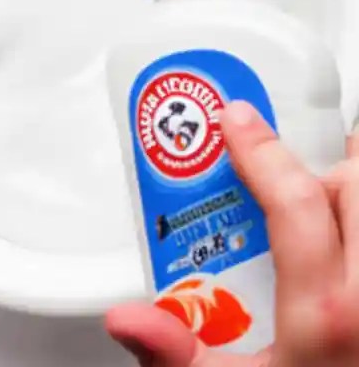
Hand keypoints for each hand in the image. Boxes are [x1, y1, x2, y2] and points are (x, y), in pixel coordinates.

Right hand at [107, 102, 358, 366]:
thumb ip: (174, 354)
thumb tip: (126, 319)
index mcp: (329, 314)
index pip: (298, 201)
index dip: (262, 148)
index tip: (235, 119)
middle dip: (325, 165)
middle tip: (288, 178)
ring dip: (356, 190)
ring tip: (325, 204)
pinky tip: (346, 238)